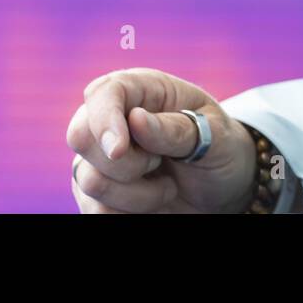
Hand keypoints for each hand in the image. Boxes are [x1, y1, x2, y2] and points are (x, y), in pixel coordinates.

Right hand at [66, 67, 256, 212]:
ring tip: (167, 185)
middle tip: (160, 163)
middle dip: (125, 163)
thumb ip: (176, 128)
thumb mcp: (215, 135)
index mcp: (143, 89)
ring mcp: (99, 156)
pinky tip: (152, 202)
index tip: (119, 152)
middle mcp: (113, 118)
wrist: (223, 189)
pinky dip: (127, 213)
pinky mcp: (97, 191)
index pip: (102, 93)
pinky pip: (94, 210)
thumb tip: (135, 120)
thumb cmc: (220, 148)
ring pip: (88, 180)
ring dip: (136, 195)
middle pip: (80, 136)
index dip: (104, 120)